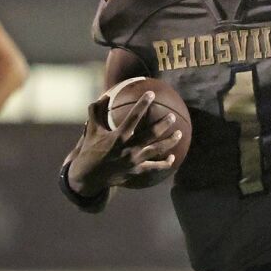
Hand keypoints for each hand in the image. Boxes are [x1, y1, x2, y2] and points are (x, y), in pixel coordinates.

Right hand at [65, 92, 181, 192]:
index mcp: (118, 136)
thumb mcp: (92, 129)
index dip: (143, 104)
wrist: (90, 176)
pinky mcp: (137, 170)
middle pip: (151, 134)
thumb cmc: (91, 150)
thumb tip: (104, 95)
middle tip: (172, 116)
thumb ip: (96, 111)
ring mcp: (135, 160)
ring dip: (170, 142)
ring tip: (180, 133)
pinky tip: (172, 157)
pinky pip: (154, 167)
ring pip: (157, 150)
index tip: (151, 94)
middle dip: (164, 124)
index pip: (134, 117)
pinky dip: (165, 163)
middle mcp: (129, 148)